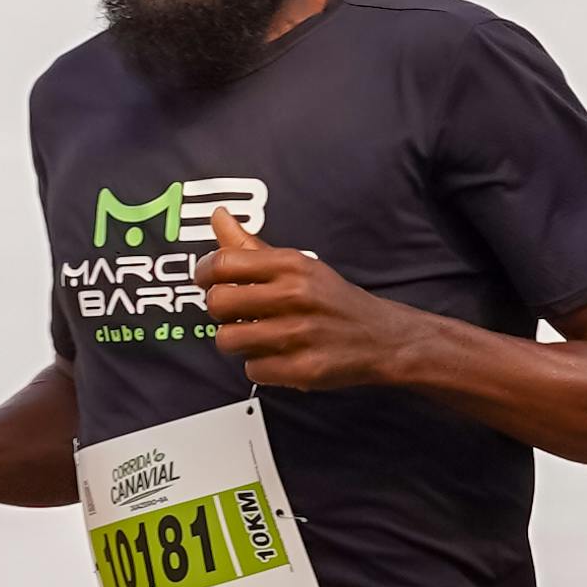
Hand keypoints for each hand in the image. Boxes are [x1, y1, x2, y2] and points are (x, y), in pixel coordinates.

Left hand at [196, 210, 413, 390]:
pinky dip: (261, 366)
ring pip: (229, 339)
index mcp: (291, 265)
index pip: (223, 263)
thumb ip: (252, 247)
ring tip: (256, 335)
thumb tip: (218, 217)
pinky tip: (278, 355)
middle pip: (219, 303)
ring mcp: (299, 334)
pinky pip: (252, 369)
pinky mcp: (303, 368)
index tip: (207, 280)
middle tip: (235, 313)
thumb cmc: (333, 300)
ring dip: (238, 341)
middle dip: (221, 311)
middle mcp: (295, 295)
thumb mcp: (299, 266)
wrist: (382, 337)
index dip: (204, 273)